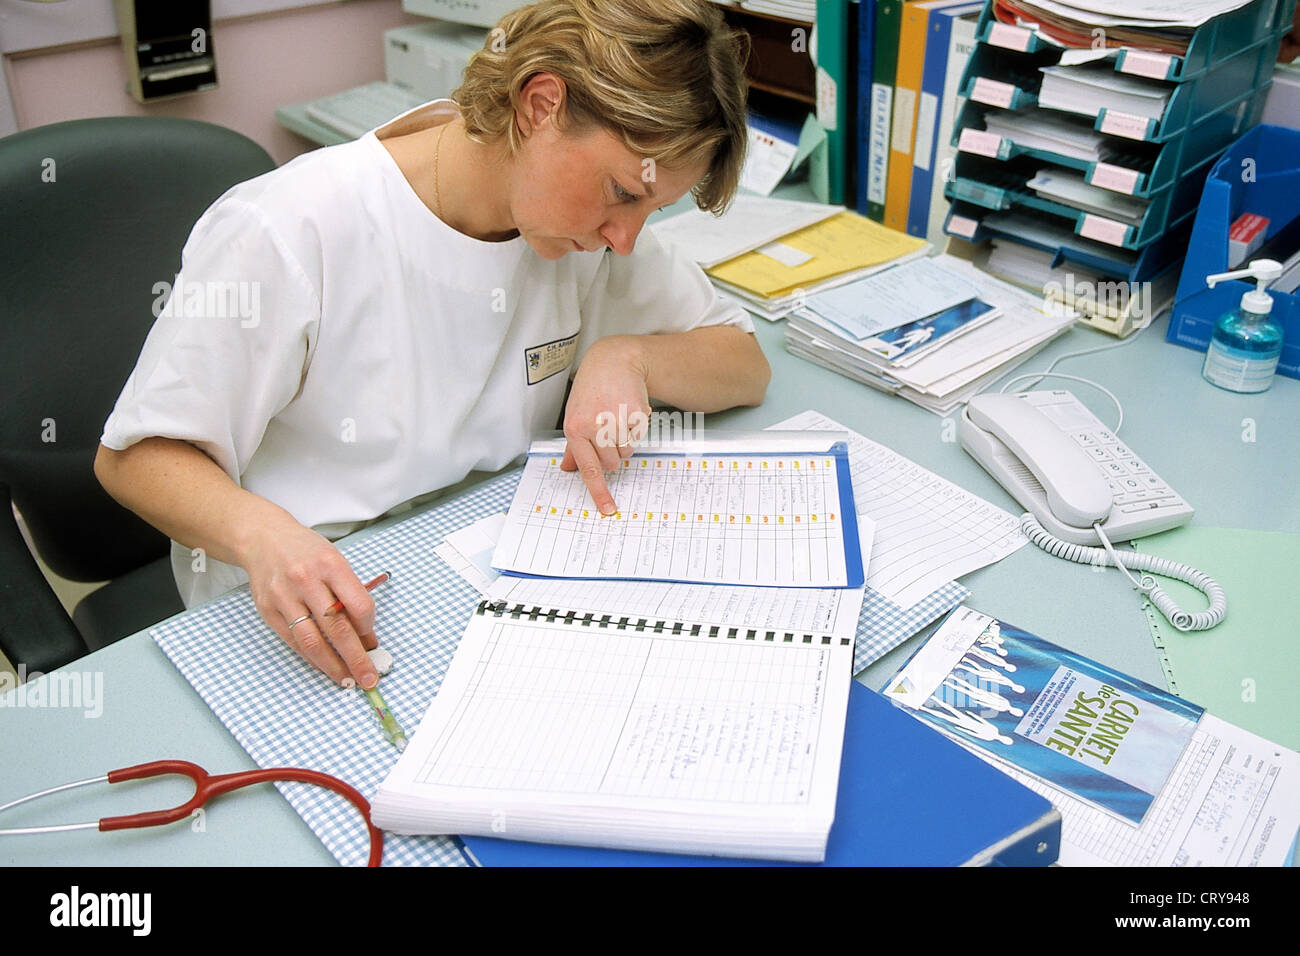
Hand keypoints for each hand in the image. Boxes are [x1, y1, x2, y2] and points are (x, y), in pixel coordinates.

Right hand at [240, 511, 379, 687]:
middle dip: (356, 658)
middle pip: (337, 628)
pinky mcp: (267, 610)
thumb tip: (365, 633)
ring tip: (346, 680)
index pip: (358, 605)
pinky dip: (310, 657)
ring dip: (332, 666)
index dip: (368, 627)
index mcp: (330, 564)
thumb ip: (350, 593)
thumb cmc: (306, 551)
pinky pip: (293, 641)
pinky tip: (323, 666)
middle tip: (369, 677)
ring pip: (312, 641)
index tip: (372, 640)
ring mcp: (284, 596)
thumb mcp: (335, 560)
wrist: (263, 538)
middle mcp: (306, 580)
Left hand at [561, 336, 650, 514]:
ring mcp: (617, 420)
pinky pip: (638, 439)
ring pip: (626, 454)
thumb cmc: (591, 390)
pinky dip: (634, 431)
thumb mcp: (574, 414)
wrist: (613, 362)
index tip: (608, 509)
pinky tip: (626, 412)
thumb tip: (568, 469)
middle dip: (611, 455)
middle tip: (607, 434)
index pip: (589, 469)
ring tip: (616, 420)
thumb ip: (573, 446)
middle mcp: (595, 426)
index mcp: (575, 429)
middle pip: (611, 465)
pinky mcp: (636, 415)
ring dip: (623, 443)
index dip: (600, 492)